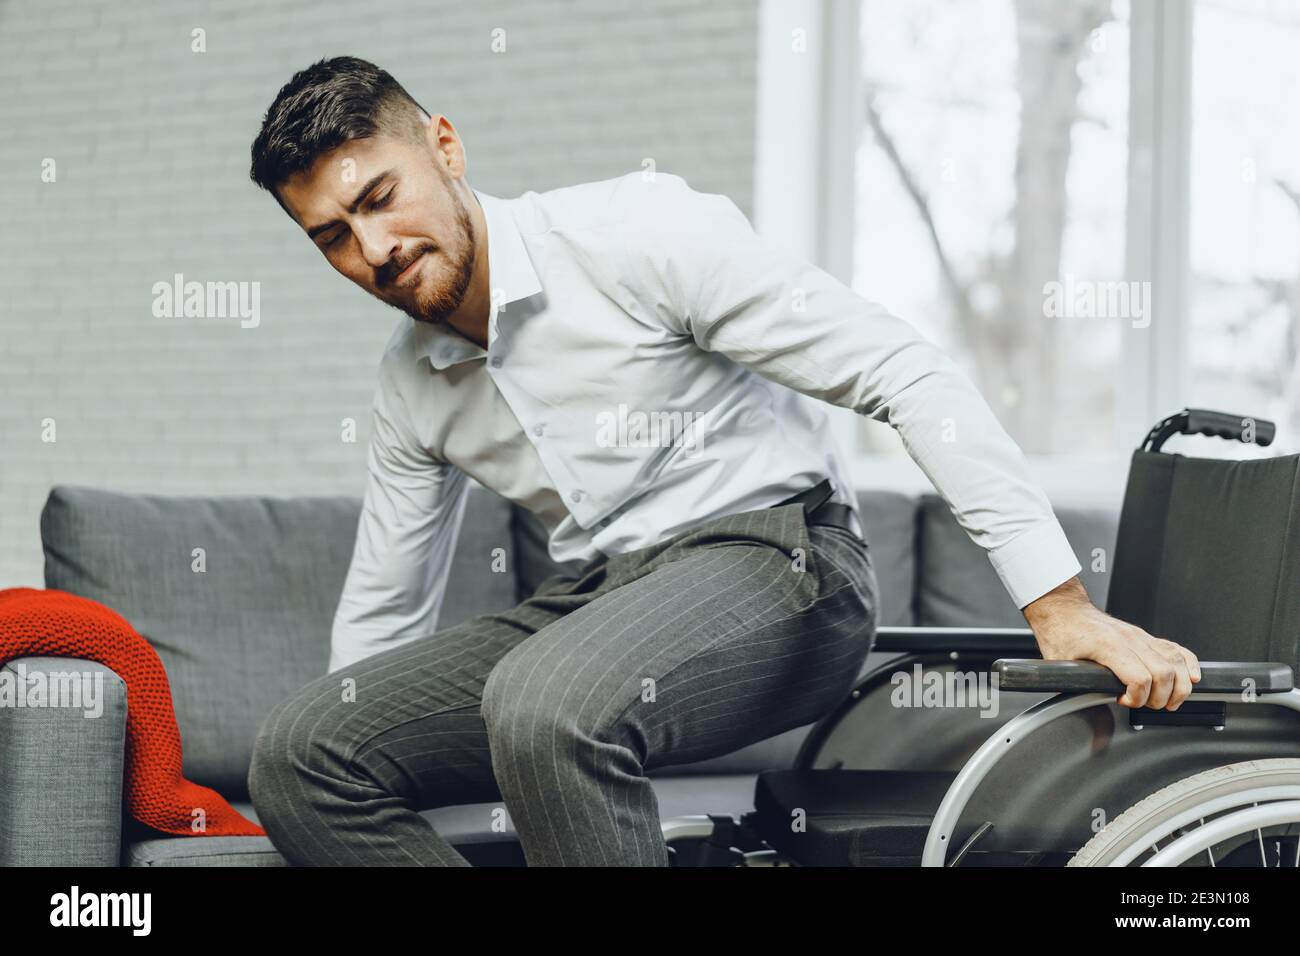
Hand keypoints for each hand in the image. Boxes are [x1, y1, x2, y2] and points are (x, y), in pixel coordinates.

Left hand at [1022, 576, 1201, 709]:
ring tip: (1168, 701)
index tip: (1123, 701)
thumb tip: (1091, 709)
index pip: (1140, 678)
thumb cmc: (1060, 632)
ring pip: (1176, 661)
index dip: (1137, 698)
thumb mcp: (1060, 664)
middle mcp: (1129, 638)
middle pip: (1164, 673)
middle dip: (1160, 698)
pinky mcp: (1145, 636)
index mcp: (1108, 645)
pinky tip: (1191, 677)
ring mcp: (1140, 635)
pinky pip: (1175, 649)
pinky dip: (1188, 664)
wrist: (1064, 609)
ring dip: (1179, 686)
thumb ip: (1078, 686)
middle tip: (1146, 705)